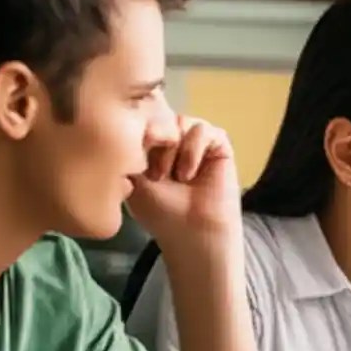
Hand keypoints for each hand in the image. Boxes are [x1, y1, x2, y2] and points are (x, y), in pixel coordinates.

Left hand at [127, 115, 242, 247]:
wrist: (191, 232)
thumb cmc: (161, 212)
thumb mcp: (132, 177)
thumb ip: (130, 147)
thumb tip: (137, 120)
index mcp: (153, 147)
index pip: (142, 120)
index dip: (136, 134)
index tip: (133, 164)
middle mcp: (175, 142)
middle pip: (160, 118)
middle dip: (154, 143)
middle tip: (155, 174)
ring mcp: (197, 143)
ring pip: (180, 122)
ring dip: (172, 149)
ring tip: (173, 176)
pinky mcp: (219, 146)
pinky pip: (203, 129)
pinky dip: (193, 149)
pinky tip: (188, 173)